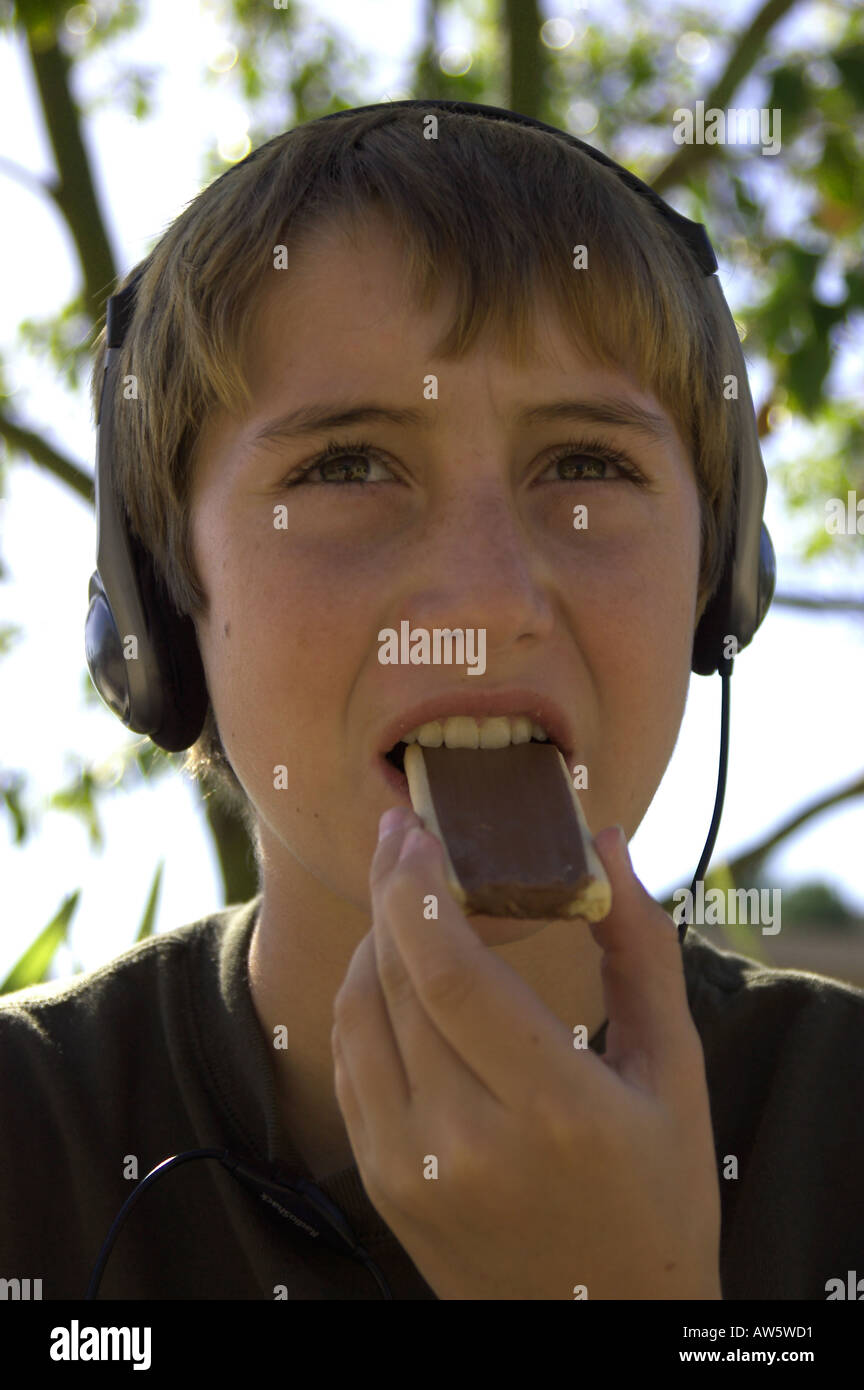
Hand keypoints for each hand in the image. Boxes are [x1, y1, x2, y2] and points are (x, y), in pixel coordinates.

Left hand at [330, 808, 721, 1299]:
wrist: (605, 1322)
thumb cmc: (660, 1191)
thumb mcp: (675, 1071)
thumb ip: (642, 949)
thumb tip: (604, 844)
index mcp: (553, 1110)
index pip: (450, 975)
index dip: (420, 890)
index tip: (415, 830)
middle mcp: (467, 1143)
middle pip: (395, 983)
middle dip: (391, 892)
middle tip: (401, 834)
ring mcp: (413, 1170)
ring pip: (356, 1017)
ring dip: (372, 940)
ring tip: (401, 892)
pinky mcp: (385, 1185)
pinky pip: (351, 1066)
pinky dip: (361, 1001)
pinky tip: (390, 967)